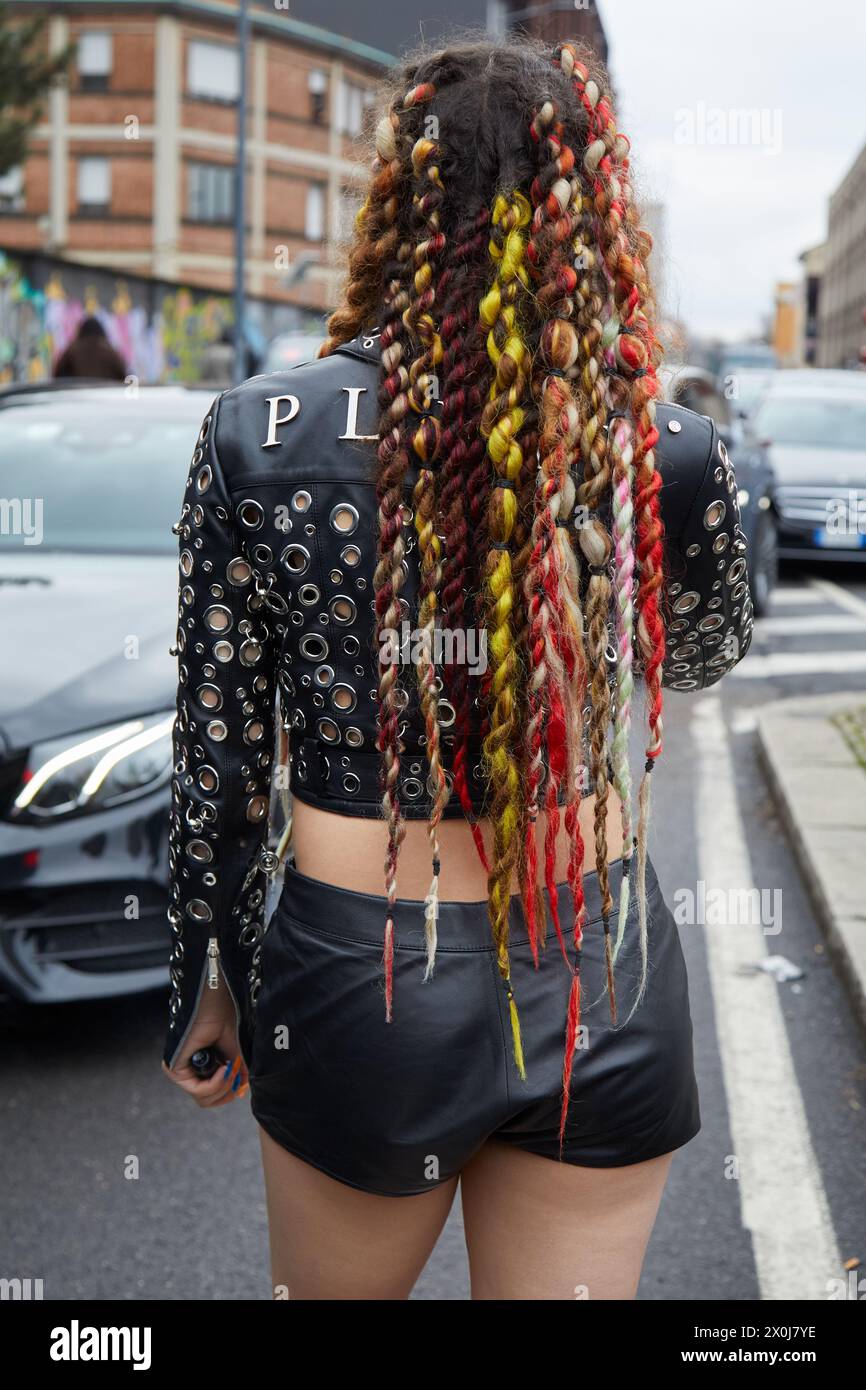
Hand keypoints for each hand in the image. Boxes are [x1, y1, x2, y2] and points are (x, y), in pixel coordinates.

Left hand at [161, 975, 249, 1107]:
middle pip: (208, 1101)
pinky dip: (215, 1083)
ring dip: (224, 1086)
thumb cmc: (222, 1019)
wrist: (214, 1004)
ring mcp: (181, 1071)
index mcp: (201, 1067)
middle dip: (228, 1092)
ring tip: (231, 1068)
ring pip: (204, 1099)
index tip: (242, 1085)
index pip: (212, 1096)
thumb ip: (237, 1071)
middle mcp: (189, 1071)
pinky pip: (198, 1090)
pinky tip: (223, 1068)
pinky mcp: (175, 1069)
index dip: (229, 1094)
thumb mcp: (235, 1051)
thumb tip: (242, 1089)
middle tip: (237, 1077)